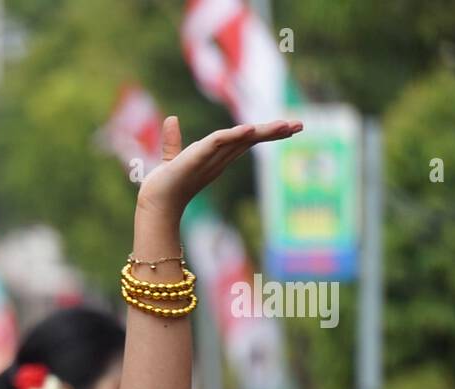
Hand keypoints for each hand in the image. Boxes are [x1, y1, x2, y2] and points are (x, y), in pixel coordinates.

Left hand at [137, 116, 303, 222]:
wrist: (153, 202)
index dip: (264, 132)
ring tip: (287, 126)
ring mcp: (210, 159)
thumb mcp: (172, 157)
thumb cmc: (163, 185)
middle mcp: (218, 158)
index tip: (288, 126)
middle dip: (274, 132)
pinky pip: (218, 143)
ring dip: (264, 132)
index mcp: (216, 156)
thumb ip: (173, 141)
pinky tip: (249, 129)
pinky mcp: (197, 158)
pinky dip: (234, 136)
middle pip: (250, 140)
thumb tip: (171, 119)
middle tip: (300, 125)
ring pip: (241, 141)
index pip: (244, 140)